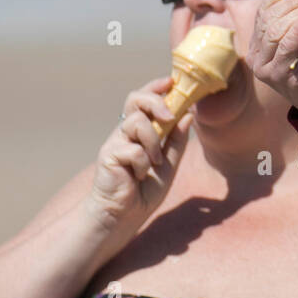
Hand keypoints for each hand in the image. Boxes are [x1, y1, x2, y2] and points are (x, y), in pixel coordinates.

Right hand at [85, 77, 192, 241]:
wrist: (124, 216)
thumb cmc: (144, 190)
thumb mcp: (169, 164)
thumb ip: (177, 140)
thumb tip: (189, 115)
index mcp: (140, 131)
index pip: (144, 99)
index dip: (156, 87)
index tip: (173, 82)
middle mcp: (125, 132)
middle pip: (135, 99)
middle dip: (156, 101)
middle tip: (170, 115)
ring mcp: (115, 142)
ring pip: (137, 122)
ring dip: (153, 142)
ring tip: (154, 163)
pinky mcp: (109, 155)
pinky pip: (134, 149)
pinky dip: (144, 164)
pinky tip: (140, 176)